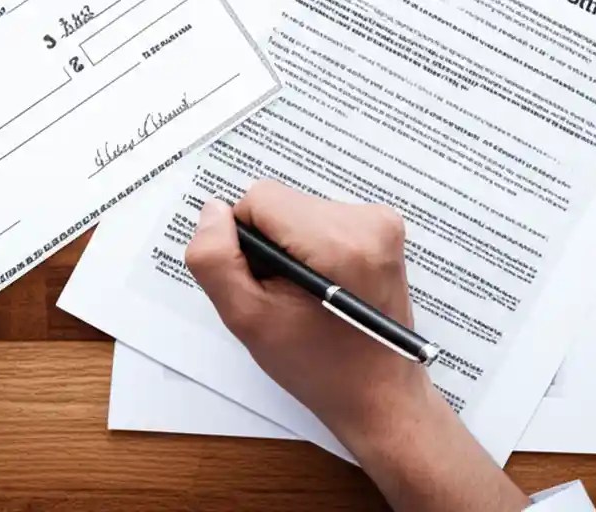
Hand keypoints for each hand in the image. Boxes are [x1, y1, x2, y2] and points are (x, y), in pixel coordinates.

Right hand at [186, 181, 528, 510]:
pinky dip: (310, 247)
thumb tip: (211, 212)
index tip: (263, 284)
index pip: (259, 200)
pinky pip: (321, 218)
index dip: (244, 241)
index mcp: (339, 241)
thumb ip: (217, 262)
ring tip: (305, 296)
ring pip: (298, 210)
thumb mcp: (248, 321)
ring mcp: (381, 222)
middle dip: (270, 245)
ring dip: (289, 248)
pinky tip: (322, 287)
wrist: (380, 394)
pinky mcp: (384, 229)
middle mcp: (367, 220)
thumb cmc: (318, 366)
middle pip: (280, 204)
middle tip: (283, 296)